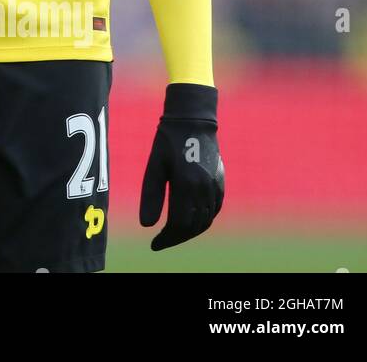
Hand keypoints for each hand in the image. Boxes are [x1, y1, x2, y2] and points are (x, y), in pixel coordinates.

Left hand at [140, 83, 225, 250]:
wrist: (193, 121)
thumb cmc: (167, 141)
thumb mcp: (154, 166)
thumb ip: (151, 195)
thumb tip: (146, 225)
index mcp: (185, 185)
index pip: (178, 224)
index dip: (166, 238)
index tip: (154, 244)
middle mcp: (204, 189)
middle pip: (193, 226)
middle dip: (177, 238)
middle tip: (161, 242)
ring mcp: (215, 186)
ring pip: (206, 220)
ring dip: (190, 231)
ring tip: (174, 234)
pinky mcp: (220, 182)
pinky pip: (214, 209)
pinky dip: (204, 220)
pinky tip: (192, 221)